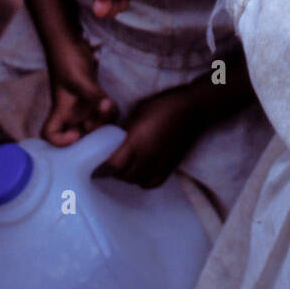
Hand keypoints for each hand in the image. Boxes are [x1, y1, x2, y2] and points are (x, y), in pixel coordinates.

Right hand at [43, 37, 116, 146]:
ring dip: (103, 121)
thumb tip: (106, 107)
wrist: (70, 42)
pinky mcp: (93, 97)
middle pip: (79, 134)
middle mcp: (70, 112)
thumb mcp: (78, 78)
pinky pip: (103, 111)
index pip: (50, 135)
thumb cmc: (66, 59)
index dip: (60, 142)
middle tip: (101, 120)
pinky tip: (111, 104)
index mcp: (59, 110)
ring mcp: (82, 105)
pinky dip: (109, 111)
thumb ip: (92, 94)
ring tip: (107, 108)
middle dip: (92, 132)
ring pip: (94, 124)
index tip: (75, 134)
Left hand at [92, 86, 206, 188]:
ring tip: (125, 167)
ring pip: (137, 181)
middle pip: (124, 176)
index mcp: (137, 142)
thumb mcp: (137, 112)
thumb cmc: (163, 105)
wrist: (193, 109)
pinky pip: (152, 183)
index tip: (97, 164)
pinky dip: (143, 181)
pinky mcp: (170, 166)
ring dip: (127, 177)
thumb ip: (125, 130)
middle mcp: (147, 157)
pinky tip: (141, 173)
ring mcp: (160, 164)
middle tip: (110, 163)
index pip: (113, 165)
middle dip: (114, 172)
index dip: (103, 167)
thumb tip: (115, 142)